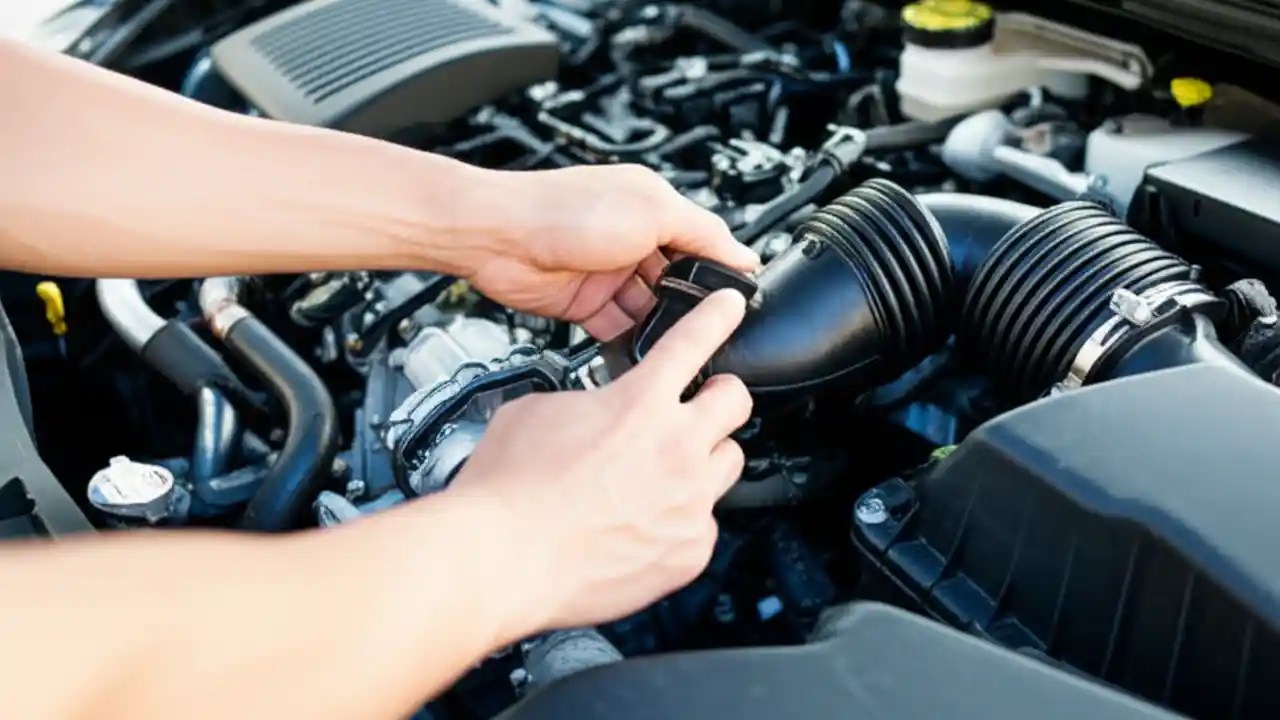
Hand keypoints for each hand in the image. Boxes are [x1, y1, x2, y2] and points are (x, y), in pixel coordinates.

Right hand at [447, 289, 751, 634]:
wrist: (502, 560)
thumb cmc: (508, 489)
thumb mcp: (538, 410)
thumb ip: (585, 399)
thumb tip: (592, 406)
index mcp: (638, 403)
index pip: (694, 340)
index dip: (719, 315)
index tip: (732, 305)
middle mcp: (675, 448)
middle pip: (736, 401)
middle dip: (719, 396)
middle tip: (698, 405)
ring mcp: (689, 501)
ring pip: (729, 462)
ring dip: (705, 458)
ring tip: (667, 471)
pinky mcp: (690, 549)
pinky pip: (705, 523)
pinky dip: (684, 518)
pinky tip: (647, 523)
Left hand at [469, 165, 759, 339]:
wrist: (497, 236)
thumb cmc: (562, 210)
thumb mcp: (652, 211)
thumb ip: (701, 234)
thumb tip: (744, 254)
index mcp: (652, 207)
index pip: (700, 241)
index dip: (718, 269)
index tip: (737, 297)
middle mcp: (630, 237)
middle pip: (675, 279)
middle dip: (688, 302)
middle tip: (706, 326)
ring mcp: (605, 271)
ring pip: (648, 308)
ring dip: (659, 325)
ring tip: (674, 342)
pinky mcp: (582, 302)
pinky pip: (616, 327)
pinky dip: (629, 340)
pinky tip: (642, 351)